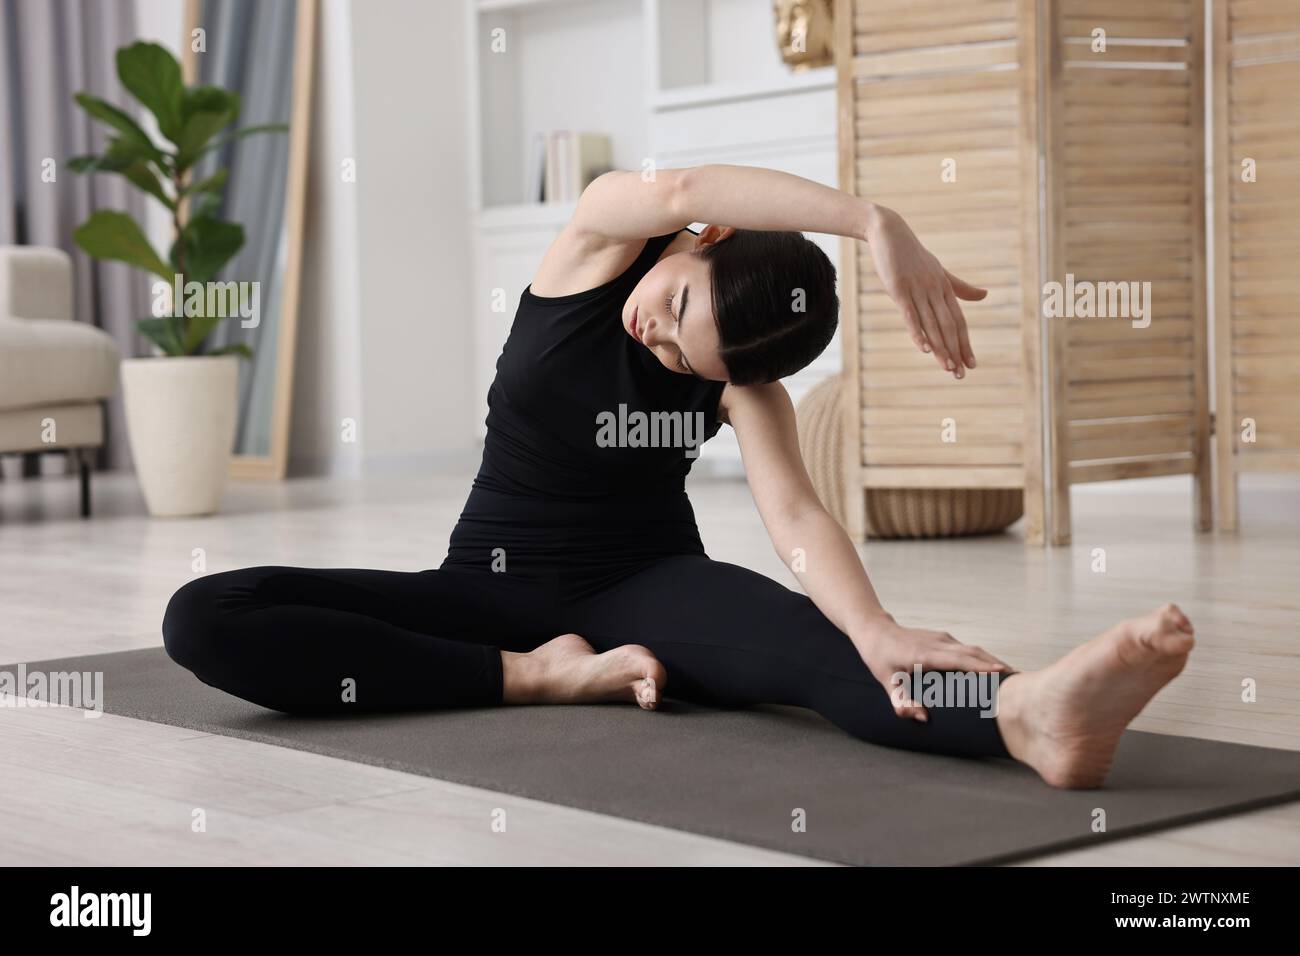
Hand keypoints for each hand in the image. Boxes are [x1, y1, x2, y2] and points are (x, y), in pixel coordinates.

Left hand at [854, 616, 1011, 721]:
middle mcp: (938, 643)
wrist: (876, 630)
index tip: (1001, 673)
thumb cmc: (880, 657)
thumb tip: (922, 717)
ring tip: (1014, 677)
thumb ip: (901, 700)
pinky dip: (984, 658)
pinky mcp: (945, 639)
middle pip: (972, 653)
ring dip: (993, 662)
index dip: (979, 666)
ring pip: (974, 649)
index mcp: (924, 654)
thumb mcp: (886, 681)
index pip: (957, 660)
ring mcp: (943, 639)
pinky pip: (969, 649)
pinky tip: (995, 670)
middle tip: (1019, 681)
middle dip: (996, 666)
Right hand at [862, 204, 986, 378]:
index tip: (971, 363)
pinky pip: (911, 315)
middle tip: (961, 374)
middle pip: (948, 327)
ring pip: (932, 324)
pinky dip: (918, 332)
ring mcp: (918, 290)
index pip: (958, 321)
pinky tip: (925, 349)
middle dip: (956, 352)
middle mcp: (935, 291)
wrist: (889, 232)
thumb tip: (985, 295)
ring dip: (941, 348)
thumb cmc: (912, 254)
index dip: (965, 343)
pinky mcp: (899, 290)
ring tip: (947, 368)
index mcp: (945, 288)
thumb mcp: (938, 270)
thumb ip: (960, 287)